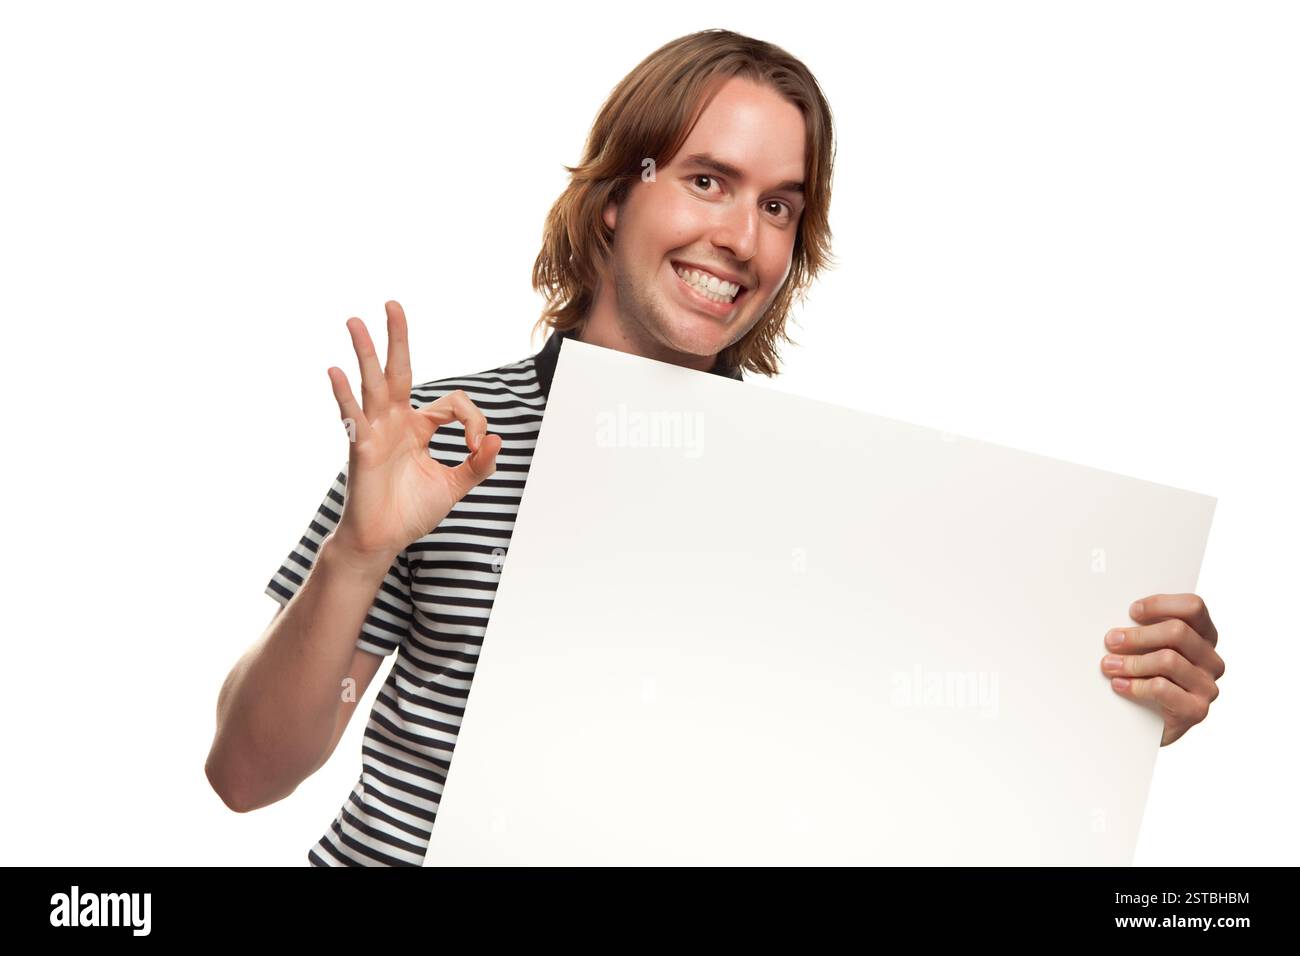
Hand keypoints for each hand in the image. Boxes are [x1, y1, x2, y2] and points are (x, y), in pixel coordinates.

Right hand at [326, 300, 501, 561]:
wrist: (383, 540)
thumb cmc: (411, 511)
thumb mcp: (454, 486)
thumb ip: (477, 464)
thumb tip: (496, 439)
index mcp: (419, 427)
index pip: (452, 402)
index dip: (471, 419)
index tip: (476, 445)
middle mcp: (395, 422)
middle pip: (398, 371)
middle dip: (397, 338)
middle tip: (392, 304)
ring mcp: (375, 432)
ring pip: (372, 384)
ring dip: (365, 352)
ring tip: (355, 321)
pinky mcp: (361, 449)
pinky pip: (352, 417)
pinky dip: (344, 395)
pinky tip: (336, 372)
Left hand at [1100, 593, 1223, 745]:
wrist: (1144, 726)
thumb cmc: (1144, 678)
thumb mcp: (1146, 650)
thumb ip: (1143, 631)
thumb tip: (1118, 622)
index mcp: (1203, 637)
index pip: (1193, 607)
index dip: (1161, 604)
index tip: (1132, 612)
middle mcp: (1211, 660)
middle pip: (1178, 632)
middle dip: (1138, 635)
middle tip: (1111, 640)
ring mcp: (1207, 686)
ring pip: (1168, 660)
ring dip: (1132, 662)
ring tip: (1108, 665)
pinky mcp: (1196, 710)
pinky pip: (1162, 688)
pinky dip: (1135, 685)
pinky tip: (1118, 685)